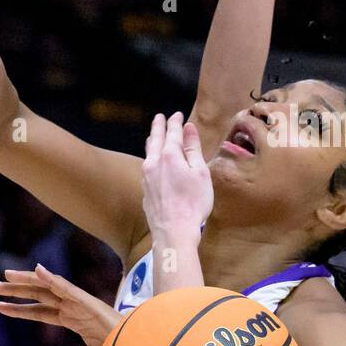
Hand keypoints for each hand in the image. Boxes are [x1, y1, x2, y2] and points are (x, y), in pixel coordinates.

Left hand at [0, 264, 122, 345]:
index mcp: (74, 319)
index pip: (41, 311)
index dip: (19, 309)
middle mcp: (75, 308)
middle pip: (39, 296)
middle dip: (16, 290)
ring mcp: (81, 304)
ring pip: (48, 289)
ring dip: (26, 282)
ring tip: (3, 276)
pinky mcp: (90, 304)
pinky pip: (69, 289)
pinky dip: (53, 279)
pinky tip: (37, 271)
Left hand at [142, 112, 213, 239]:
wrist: (173, 231)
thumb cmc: (193, 203)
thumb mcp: (200, 173)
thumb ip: (193, 149)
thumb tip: (189, 128)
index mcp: (170, 156)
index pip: (172, 133)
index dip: (175, 122)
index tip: (177, 115)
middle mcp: (154, 163)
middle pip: (155, 139)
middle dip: (158, 127)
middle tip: (160, 117)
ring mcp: (146, 178)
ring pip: (148, 154)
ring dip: (151, 142)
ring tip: (153, 136)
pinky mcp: (145, 191)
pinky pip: (147, 169)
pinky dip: (151, 160)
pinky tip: (153, 164)